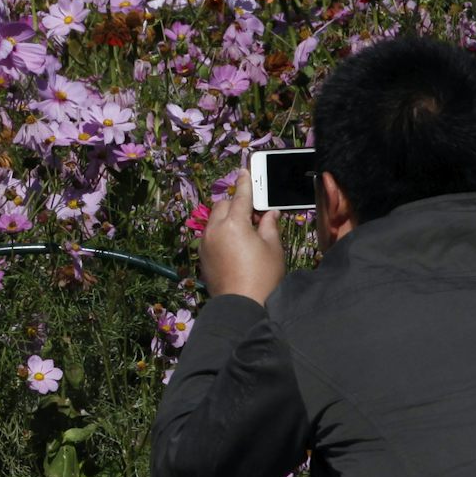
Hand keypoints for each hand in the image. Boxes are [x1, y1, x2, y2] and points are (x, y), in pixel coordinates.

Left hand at [198, 168, 285, 304]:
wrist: (240, 305)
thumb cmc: (262, 276)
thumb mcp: (273, 248)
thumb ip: (270, 225)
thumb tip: (270, 214)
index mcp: (234, 223)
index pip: (240, 196)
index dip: (245, 182)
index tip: (244, 170)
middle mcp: (215, 229)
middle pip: (222, 205)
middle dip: (235, 203)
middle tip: (252, 212)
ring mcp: (205, 244)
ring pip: (213, 220)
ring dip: (226, 218)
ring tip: (243, 229)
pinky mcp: (202, 257)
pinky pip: (210, 236)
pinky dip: (220, 232)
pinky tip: (233, 244)